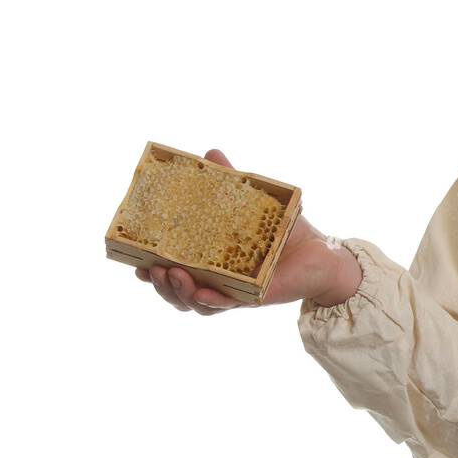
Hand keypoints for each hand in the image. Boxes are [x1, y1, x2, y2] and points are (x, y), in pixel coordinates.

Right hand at [133, 148, 362, 314]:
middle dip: (161, 284)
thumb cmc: (284, 232)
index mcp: (211, 264)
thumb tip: (210, 153)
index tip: (135, 262)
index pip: (173, 272)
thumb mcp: (252, 204)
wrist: (323, 252)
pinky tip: (202, 292)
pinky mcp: (255, 298)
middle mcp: (219, 283)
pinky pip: (229, 304)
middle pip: (179, 293)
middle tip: (150, 269)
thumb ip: (229, 184)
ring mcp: (236, 293)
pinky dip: (212, 300)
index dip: (151, 271)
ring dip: (180, 292)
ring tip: (171, 274)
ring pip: (198, 304)